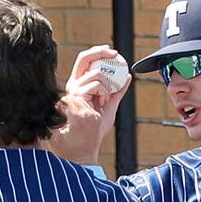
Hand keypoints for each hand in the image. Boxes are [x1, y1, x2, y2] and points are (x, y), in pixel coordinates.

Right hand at [48, 46, 130, 166]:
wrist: (84, 150)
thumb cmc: (94, 133)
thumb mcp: (109, 108)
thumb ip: (117, 93)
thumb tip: (128, 77)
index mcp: (78, 87)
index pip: (84, 62)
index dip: (97, 52)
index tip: (112, 52)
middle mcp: (72, 87)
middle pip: (84, 58)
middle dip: (101, 51)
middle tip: (115, 54)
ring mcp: (71, 91)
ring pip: (96, 74)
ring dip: (107, 86)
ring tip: (104, 101)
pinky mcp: (74, 97)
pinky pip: (96, 85)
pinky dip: (104, 93)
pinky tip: (100, 105)